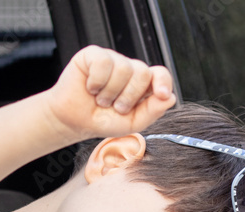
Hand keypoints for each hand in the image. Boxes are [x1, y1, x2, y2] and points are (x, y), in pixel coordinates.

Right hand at [42, 45, 175, 140]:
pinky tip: (91, 87)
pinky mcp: (93, 55)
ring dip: (110, 92)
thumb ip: (152, 111)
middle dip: (130, 96)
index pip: (160, 74)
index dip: (164, 81)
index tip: (163, 94)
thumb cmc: (102, 121)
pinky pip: (104, 62)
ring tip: (100, 100)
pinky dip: (97, 81)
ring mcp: (112, 60)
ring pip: (124, 68)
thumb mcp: (131, 123)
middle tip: (116, 107)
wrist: (73, 121)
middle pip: (143, 72)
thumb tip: (171, 98)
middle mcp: (129, 69)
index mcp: (141, 85)